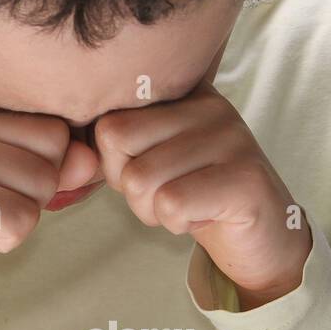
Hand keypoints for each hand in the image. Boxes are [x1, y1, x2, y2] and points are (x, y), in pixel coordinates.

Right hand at [0, 85, 88, 319]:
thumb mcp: (5, 178)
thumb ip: (52, 161)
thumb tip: (91, 161)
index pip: (52, 125)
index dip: (40, 166)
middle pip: (54, 151)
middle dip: (33, 191)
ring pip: (43, 186)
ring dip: (18, 218)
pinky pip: (22, 221)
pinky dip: (5, 241)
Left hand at [92, 82, 312, 309]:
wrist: (260, 237)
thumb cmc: (192, 194)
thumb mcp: (148, 158)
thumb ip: (115, 141)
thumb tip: (70, 147)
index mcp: (182, 92)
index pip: (107, 120)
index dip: (113, 161)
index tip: (147, 171)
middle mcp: (209, 104)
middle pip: (117, 142)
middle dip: (128, 186)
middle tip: (166, 194)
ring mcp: (232, 137)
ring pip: (141, 178)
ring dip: (153, 210)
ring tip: (187, 204)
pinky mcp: (246, 178)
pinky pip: (172, 204)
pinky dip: (178, 224)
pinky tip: (204, 216)